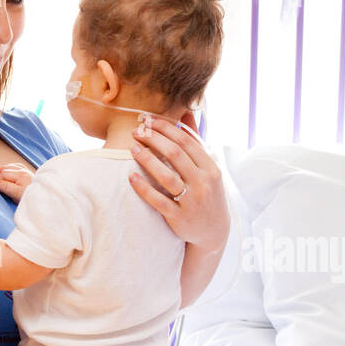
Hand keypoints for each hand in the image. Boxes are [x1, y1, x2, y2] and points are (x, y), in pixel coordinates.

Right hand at [0, 163, 34, 201]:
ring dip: (5, 169)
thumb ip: (6, 187)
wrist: (46, 199)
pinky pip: (19, 166)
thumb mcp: (17, 194)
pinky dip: (12, 167)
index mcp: (21, 174)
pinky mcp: (30, 174)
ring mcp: (27, 172)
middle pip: (7, 170)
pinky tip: (9, 168)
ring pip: (13, 166)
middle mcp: (24, 171)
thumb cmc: (31, 197)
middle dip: (1, 175)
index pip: (4, 174)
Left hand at [127, 115, 228, 251]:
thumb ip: (196, 144)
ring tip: (132, 148)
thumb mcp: (208, 170)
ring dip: (147, 159)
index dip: (165, 128)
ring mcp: (191, 201)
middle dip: (153, 139)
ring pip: (166, 176)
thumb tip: (186, 113)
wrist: (214, 231)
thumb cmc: (207, 194)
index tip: (148, 120)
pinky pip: (158, 200)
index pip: (186, 141)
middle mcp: (203, 183)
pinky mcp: (179, 218)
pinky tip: (130, 176)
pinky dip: (143, 188)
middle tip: (137, 131)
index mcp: (210, 168)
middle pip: (175, 154)